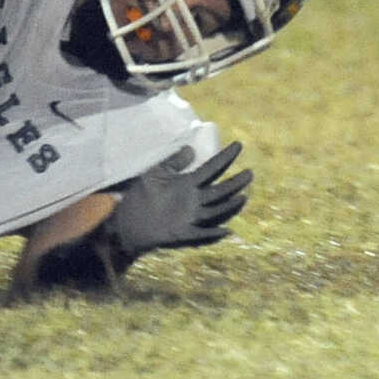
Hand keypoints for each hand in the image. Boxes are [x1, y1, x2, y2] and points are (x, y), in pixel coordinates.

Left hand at [104, 142, 251, 257]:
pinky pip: (201, 233)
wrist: (129, 219)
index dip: (224, 158)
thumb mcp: (155, 173)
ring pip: (215, 210)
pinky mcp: (182, 231)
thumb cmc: (142, 194)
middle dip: (234, 183)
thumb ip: (172, 162)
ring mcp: (190, 216)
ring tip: (243, 196)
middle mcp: (193, 199)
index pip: (210, 169)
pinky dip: (212, 233)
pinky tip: (226, 230)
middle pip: (218, 190)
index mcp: (187, 183)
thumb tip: (190, 148)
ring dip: (229, 205)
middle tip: (250, 172)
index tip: (238, 145)